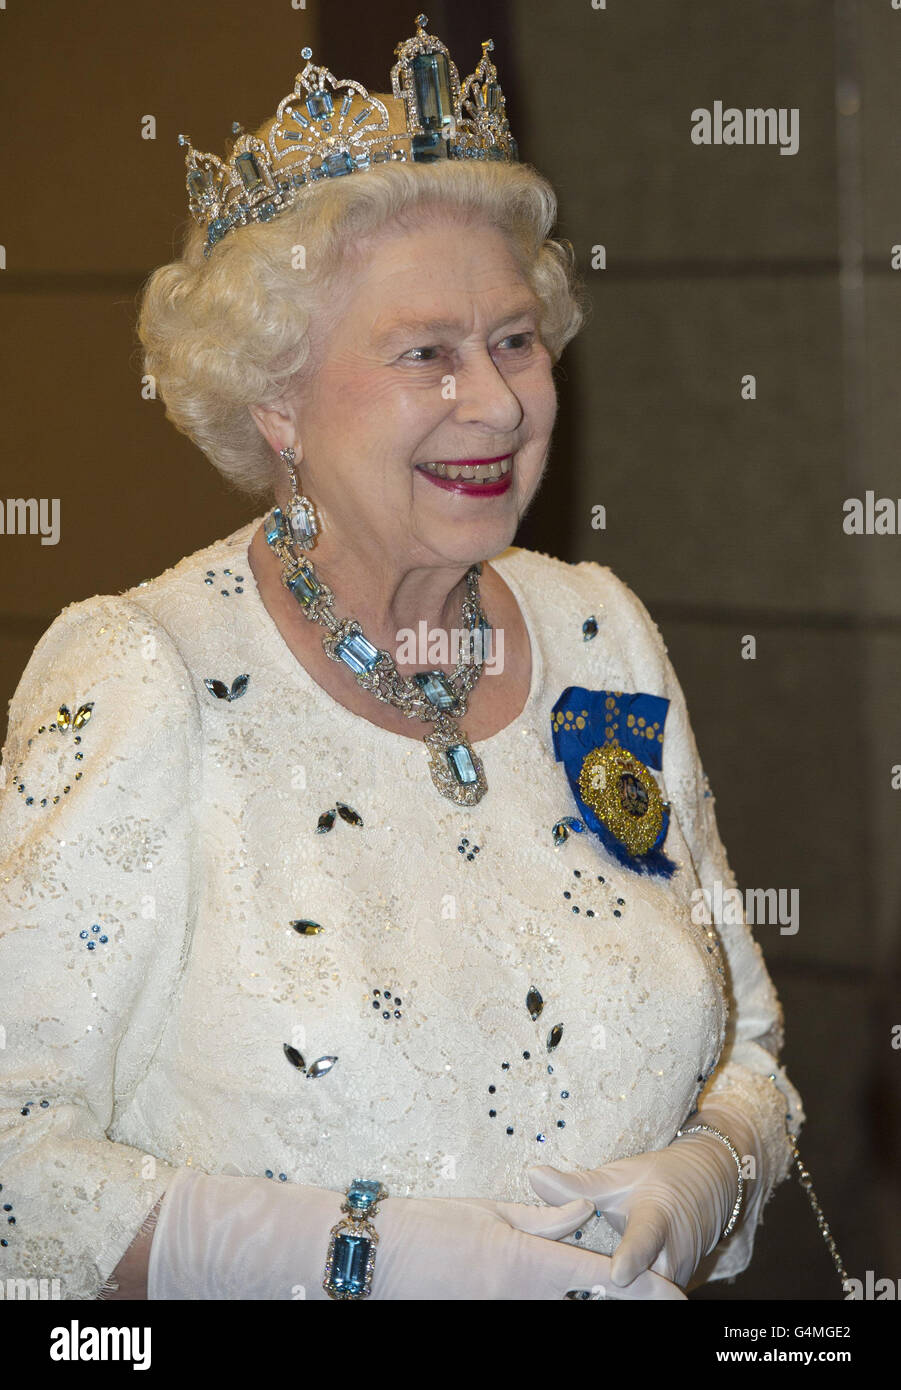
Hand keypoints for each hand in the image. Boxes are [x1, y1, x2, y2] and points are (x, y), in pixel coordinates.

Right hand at [147, 1168, 686, 1299]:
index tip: (674, 1296)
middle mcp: (513, 1296)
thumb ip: (541, 1218)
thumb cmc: (423, 1226)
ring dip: (585, 1305)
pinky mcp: (477, 1319)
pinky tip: (564, 1296)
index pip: (594, 1277)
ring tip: (623, 1297)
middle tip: (666, 1302)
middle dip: (623, 1306)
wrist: (365, 1259)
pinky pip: (525, 1314)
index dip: (639, 1291)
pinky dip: (549, 1306)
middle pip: (582, 1306)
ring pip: (555, 1312)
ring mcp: (494, 1314)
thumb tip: (583, 1217)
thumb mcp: (487, 1213)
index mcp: (519, 1262)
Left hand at [528, 1101, 755, 1289]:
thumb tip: (532, 1175)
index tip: (619, 1273)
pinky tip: (598, 1294)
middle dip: (618, 1289)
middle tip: (585, 1291)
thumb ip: (576, 1184)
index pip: (645, 1239)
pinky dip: (629, 1298)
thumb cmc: (654, 1180)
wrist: (705, 1186)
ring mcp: (679, 1275)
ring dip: (620, 1296)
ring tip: (585, 1293)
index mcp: (656, 1218)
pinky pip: (649, 1298)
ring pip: (648, 1294)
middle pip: (646, 1281)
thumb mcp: (617, 1177)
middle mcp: (674, 1253)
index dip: (633, 1257)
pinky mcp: (675, 1288)